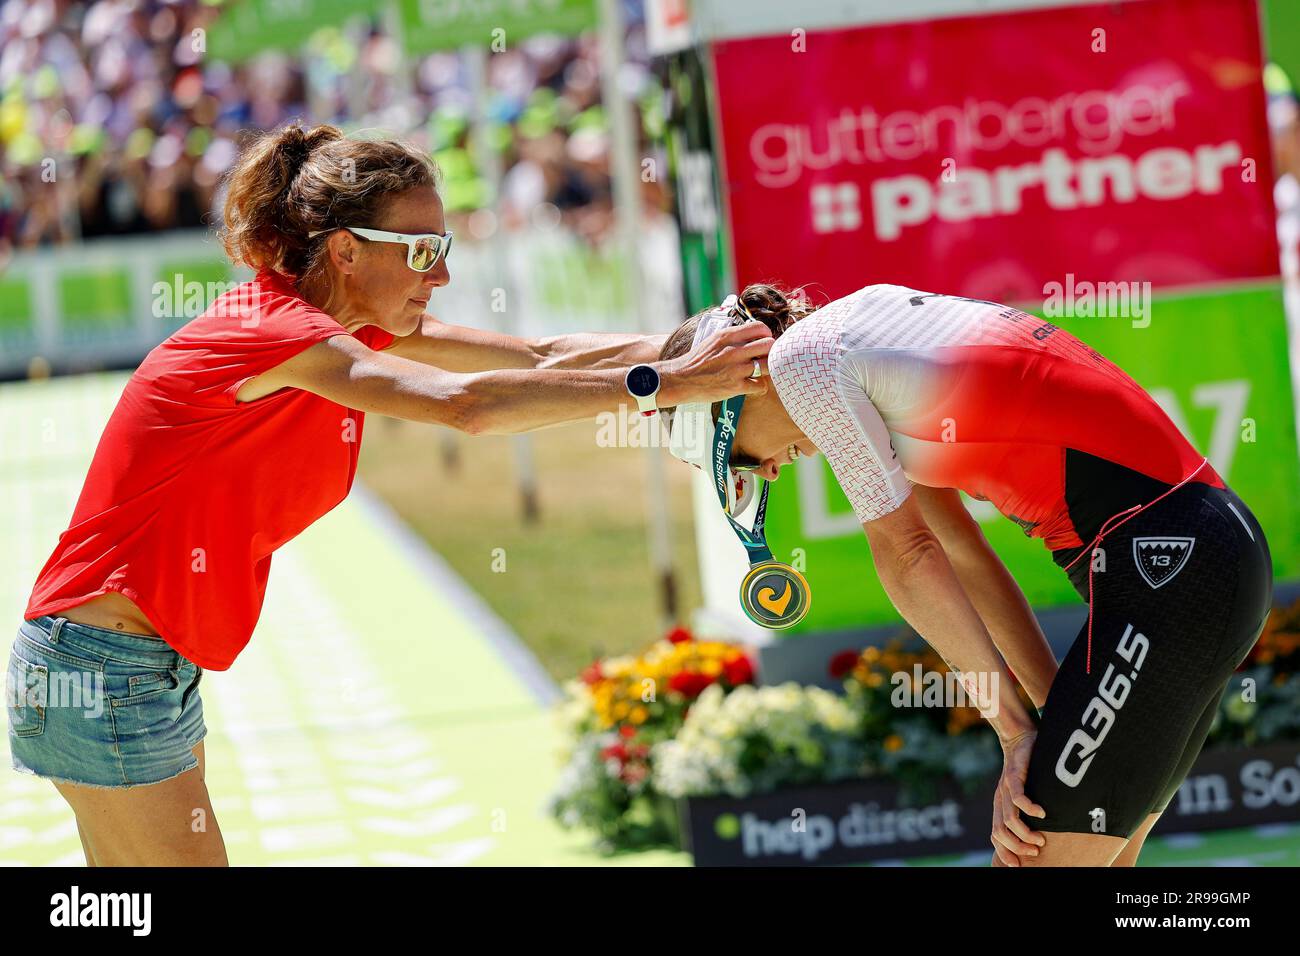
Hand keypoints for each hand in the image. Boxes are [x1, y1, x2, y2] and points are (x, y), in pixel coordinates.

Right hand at [657, 320, 772, 405]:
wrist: (680, 379)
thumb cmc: (697, 360)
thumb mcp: (713, 340)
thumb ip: (733, 336)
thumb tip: (751, 333)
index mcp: (728, 336)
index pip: (760, 328)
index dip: (766, 335)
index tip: (762, 342)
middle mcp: (734, 350)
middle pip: (769, 345)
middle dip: (770, 351)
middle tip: (763, 358)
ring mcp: (736, 369)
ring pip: (768, 365)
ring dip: (767, 369)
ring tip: (760, 371)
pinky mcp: (736, 387)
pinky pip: (761, 385)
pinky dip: (759, 386)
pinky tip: (752, 385)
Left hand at [991, 730, 1046, 866]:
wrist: (1020, 738)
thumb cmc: (1028, 770)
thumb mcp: (1024, 794)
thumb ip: (1026, 813)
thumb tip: (1039, 836)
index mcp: (1000, 806)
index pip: (995, 836)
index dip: (1005, 853)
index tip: (1019, 865)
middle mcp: (1000, 799)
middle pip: (1000, 833)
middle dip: (1017, 847)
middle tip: (1035, 851)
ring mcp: (1005, 787)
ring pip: (1009, 819)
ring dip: (1025, 833)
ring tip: (1040, 839)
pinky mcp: (1014, 774)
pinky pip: (1018, 796)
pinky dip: (1030, 809)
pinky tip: (1042, 813)